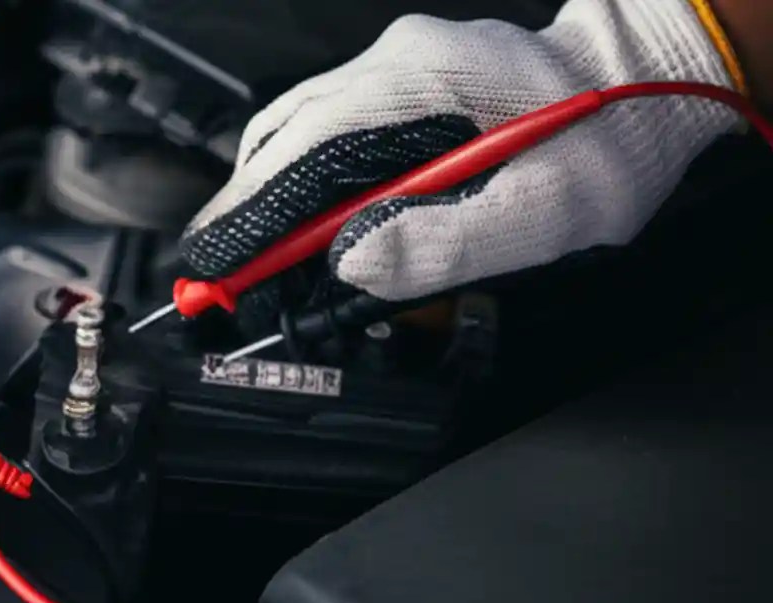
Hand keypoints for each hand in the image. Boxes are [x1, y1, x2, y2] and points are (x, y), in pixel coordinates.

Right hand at [181, 0, 744, 329]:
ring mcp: (396, 66)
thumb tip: (350, 262)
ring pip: (298, 128)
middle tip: (222, 275)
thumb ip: (444, 241)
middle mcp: (397, 62)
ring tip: (254, 259)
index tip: (213, 265)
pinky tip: (304, 221)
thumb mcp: (544, 213)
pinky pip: (327, 125)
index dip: (248, 215)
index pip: (300, 150)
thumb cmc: (613, 142)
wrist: (653, 81)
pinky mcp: (403, 81)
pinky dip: (300, 177)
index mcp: (423, 84)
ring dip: (268, 196)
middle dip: (244, 210)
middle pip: (283, 135)